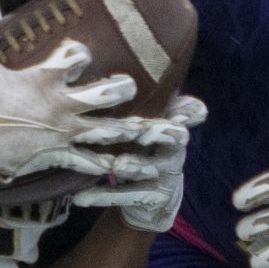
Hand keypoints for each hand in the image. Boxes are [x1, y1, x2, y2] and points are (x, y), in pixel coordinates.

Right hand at [0, 30, 137, 193]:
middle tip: (130, 86)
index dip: (79, 53)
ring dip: (130, 130)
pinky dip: (105, 164)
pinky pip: (88, 161)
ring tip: (151, 130)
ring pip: (107, 130)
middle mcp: (62, 104)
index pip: (76, 57)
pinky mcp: (58, 155)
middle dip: (122, 88)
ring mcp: (63, 132)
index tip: (79, 56)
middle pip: (106, 93)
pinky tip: (123, 166)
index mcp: (45, 79)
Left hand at [72, 96, 206, 231]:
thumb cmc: (138, 150)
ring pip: (147, 167)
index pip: (188, 114)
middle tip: (142, 130)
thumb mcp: (138, 124)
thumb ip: (131, 102)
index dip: (187, 112)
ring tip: (115, 165)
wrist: (147, 199)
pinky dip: (101, 196)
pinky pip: (126, 196)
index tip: (176, 109)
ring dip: (131, 165)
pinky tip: (79, 197)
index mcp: (170, 125)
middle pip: (173, 138)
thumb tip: (104, 68)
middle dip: (156, 132)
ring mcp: (164, 175)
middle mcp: (173, 149)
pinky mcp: (151, 198)